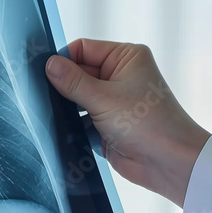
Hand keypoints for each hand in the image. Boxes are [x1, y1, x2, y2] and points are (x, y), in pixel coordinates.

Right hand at [45, 39, 210, 206]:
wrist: (169, 164)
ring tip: (53, 113)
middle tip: (42, 95)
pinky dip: (72, 123)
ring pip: (77, 96)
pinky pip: (80, 118)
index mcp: (125, 57)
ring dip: (67, 106)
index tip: (43, 73)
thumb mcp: (104, 99)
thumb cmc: (148, 125)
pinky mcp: (106, 123)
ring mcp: (113, 100)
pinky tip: (63, 129)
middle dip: (63, 85)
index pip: (83, 48)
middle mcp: (119, 75)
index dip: (63, 59)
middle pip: (78, 72)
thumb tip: (49, 64)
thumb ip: (73, 81)